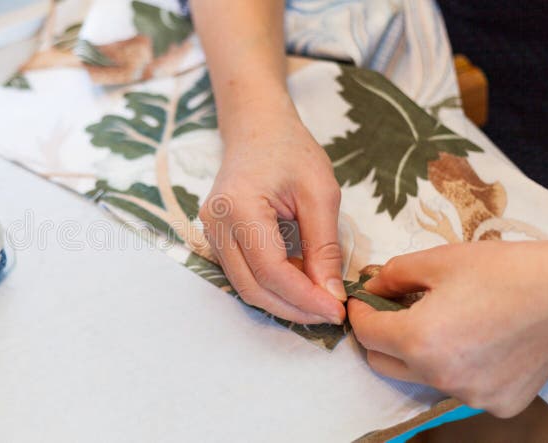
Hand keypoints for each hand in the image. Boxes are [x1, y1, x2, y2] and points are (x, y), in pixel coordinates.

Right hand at [199, 96, 345, 324]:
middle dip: (293, 308)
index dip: (304, 297)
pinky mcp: (215, 239)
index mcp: (238, 207)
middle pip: (252, 287)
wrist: (256, 128)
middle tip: (330, 314)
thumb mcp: (320, 192)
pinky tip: (298, 284)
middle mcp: (215, 225)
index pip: (270, 270)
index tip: (337, 311)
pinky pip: (242, 274)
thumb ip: (325, 246)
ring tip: (318, 302)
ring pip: (244, 286)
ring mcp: (210, 233)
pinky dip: (271, 287)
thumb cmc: (290, 150)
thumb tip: (332, 294)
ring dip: (282, 302)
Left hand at [349, 241, 547, 416]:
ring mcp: (471, 396)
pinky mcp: (498, 403)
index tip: (363, 299)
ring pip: (420, 376)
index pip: (365, 333)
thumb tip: (371, 288)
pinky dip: (457, 367)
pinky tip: (475, 342)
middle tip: (391, 311)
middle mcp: (440, 376)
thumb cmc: (504, 271)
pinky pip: (459, 387)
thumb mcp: (439, 261)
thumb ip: (393, 276)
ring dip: (418, 353)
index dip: (359, 312)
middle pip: (384, 362)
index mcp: (419, 340)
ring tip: (441, 322)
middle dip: (379, 336)